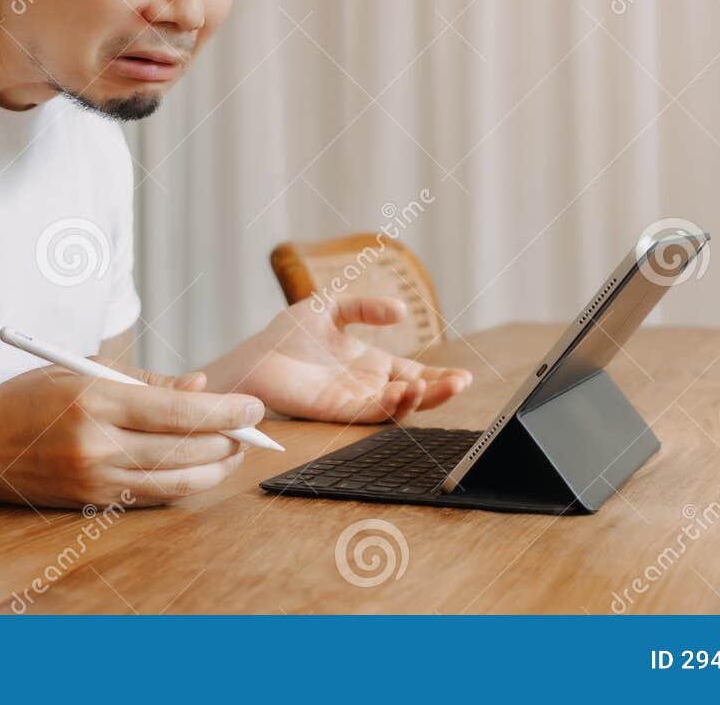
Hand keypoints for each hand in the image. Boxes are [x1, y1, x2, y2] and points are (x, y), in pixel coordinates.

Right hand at [0, 365, 263, 508]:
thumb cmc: (27, 398)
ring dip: (214, 468)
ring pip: (175, 482)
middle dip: (228, 440)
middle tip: (252, 427)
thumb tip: (200, 386)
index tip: (252, 405)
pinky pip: (152, 497)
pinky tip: (201, 470)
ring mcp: (94, 479)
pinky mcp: (92, 502)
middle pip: (183, 449)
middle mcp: (95, 444)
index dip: (224, 410)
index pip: (177, 410)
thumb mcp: (81, 371)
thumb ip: (146, 382)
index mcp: (93, 400)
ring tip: (233, 451)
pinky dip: (184, 485)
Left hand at [202, 296, 472, 422]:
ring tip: (436, 385)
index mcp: (371, 364)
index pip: (414, 373)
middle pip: (414, 394)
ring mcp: (355, 400)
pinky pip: (372, 412)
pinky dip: (393, 404)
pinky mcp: (339, 410)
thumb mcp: (332, 308)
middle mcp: (368, 385)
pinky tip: (407, 390)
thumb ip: (366, 307)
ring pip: (398, 406)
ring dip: (421, 398)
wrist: (256, 356)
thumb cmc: (288, 335)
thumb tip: (401, 311)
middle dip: (440, 391)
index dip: (439, 377)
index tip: (463, 376)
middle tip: (461, 383)